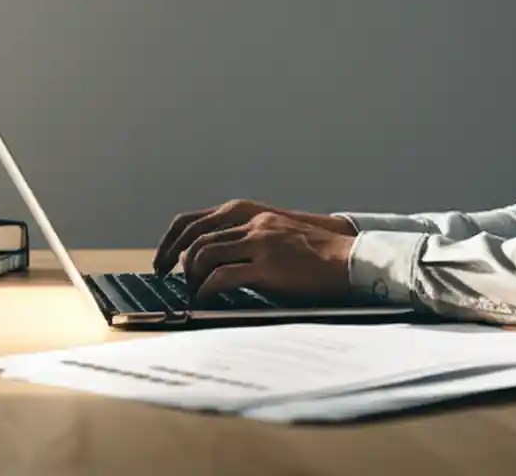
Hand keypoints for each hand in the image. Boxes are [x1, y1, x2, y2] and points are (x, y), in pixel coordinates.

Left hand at [180, 212, 355, 303]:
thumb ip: (251, 246)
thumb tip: (218, 268)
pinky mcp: (267, 267)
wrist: (350, 261)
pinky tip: (206, 299)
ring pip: (205, 255)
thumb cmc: (317, 258)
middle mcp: (254, 224)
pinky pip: (222, 277)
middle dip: (177, 262)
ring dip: (192, 277)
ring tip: (193, 292)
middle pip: (197, 238)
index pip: (198, 221)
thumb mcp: (279, 241)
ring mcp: (260, 244)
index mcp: (254, 216)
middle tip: (172, 281)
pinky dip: (207, 289)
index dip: (174, 241)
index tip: (165, 260)